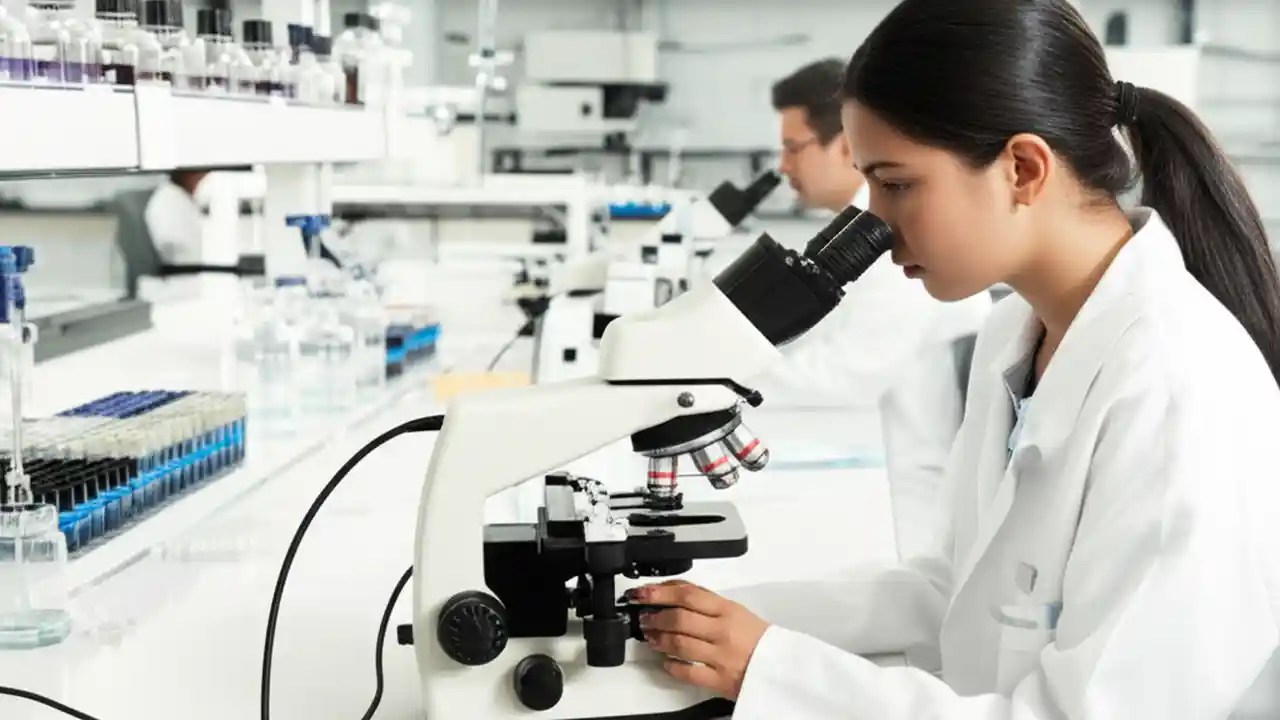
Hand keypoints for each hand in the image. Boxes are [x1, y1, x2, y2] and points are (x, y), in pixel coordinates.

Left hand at [632, 580, 769, 700]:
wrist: (781, 667)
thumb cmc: (756, 637)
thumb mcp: (734, 610)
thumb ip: (705, 601)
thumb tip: (672, 590)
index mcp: (727, 610)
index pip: (688, 595)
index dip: (660, 592)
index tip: (644, 592)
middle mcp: (723, 631)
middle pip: (679, 618)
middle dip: (655, 617)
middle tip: (645, 617)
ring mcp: (720, 656)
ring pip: (680, 644)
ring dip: (659, 640)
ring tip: (651, 637)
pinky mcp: (719, 679)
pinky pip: (688, 672)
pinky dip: (673, 666)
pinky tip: (667, 662)